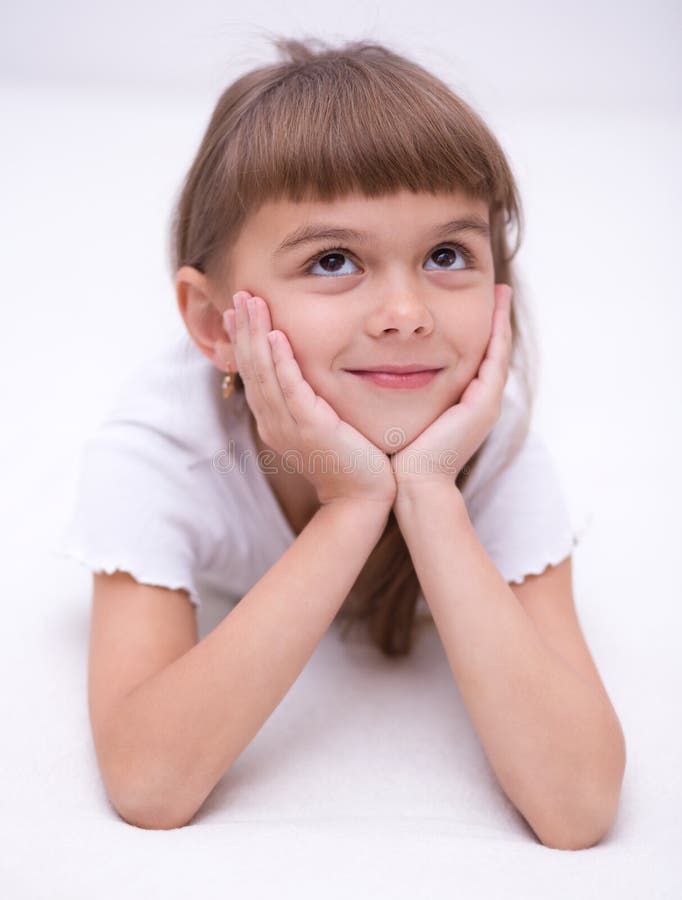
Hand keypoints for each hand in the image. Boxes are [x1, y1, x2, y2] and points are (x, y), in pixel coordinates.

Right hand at [223, 290, 396, 506]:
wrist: (361, 500)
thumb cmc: (351, 464)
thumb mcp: (325, 427)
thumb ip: (313, 403)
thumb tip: (313, 379)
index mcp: (275, 422)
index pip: (254, 374)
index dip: (244, 341)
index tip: (238, 311)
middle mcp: (274, 423)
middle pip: (251, 368)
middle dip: (244, 329)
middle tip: (239, 294)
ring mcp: (289, 427)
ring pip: (264, 373)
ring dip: (255, 334)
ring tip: (250, 301)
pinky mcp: (310, 429)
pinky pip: (291, 389)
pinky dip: (281, 361)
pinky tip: (276, 335)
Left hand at [390, 284, 513, 493]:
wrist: (413, 484)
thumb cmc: (401, 455)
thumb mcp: (406, 415)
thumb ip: (404, 394)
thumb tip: (382, 373)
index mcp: (464, 404)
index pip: (476, 359)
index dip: (479, 331)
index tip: (478, 304)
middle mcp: (480, 402)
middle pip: (493, 351)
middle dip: (496, 320)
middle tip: (500, 289)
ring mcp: (485, 404)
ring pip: (498, 353)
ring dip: (501, 321)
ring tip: (502, 292)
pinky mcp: (483, 405)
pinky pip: (495, 361)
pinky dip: (497, 335)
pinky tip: (495, 311)